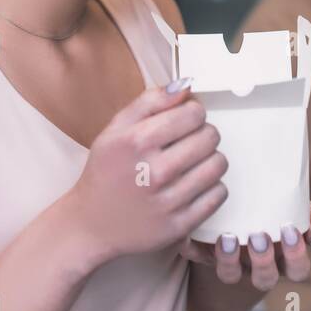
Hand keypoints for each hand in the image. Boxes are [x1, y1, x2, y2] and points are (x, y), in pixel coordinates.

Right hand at [67, 80, 227, 262]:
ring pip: (218, 164)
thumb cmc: (106, 173)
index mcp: (137, 141)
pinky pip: (218, 195)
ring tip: (192, 163)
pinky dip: (211, 187)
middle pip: (210, 137)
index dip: (193, 113)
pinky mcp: (180, 224)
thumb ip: (151, 101)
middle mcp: (154, 171)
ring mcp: (168, 201)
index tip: (185, 120)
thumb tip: (185, 85)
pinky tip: (193, 185)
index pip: (194, 113)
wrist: (92, 223)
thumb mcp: (116, 129)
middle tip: (187, 143)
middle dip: (203, 135)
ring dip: (210, 160)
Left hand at [178, 204, 310, 291]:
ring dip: (228, 260)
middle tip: (258, 236)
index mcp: (285, 260)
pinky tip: (189, 235)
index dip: (296, 256)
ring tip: (227, 238)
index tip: (290, 231)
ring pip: (230, 275)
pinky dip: (192, 248)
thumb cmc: (277, 209)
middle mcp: (258, 268)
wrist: (241, 210)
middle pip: (265, 278)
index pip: (298, 270)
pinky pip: (196, 257)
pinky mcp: (205, 254)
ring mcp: (232, 264)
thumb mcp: (299, 211)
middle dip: (262, 260)